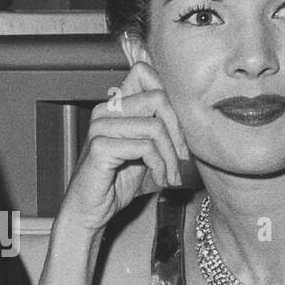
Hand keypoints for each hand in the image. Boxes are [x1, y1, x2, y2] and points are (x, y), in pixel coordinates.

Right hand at [60, 62, 188, 233]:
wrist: (89, 212)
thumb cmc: (117, 182)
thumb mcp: (146, 151)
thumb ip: (161, 128)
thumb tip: (194, 114)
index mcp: (115, 105)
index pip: (145, 72)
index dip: (170, 94)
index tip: (180, 130)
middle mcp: (105, 109)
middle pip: (158, 98)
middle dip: (179, 131)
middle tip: (183, 159)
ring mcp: (100, 126)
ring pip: (155, 126)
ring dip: (170, 156)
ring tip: (171, 176)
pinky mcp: (100, 146)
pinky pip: (145, 147)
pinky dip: (159, 166)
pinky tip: (160, 180)